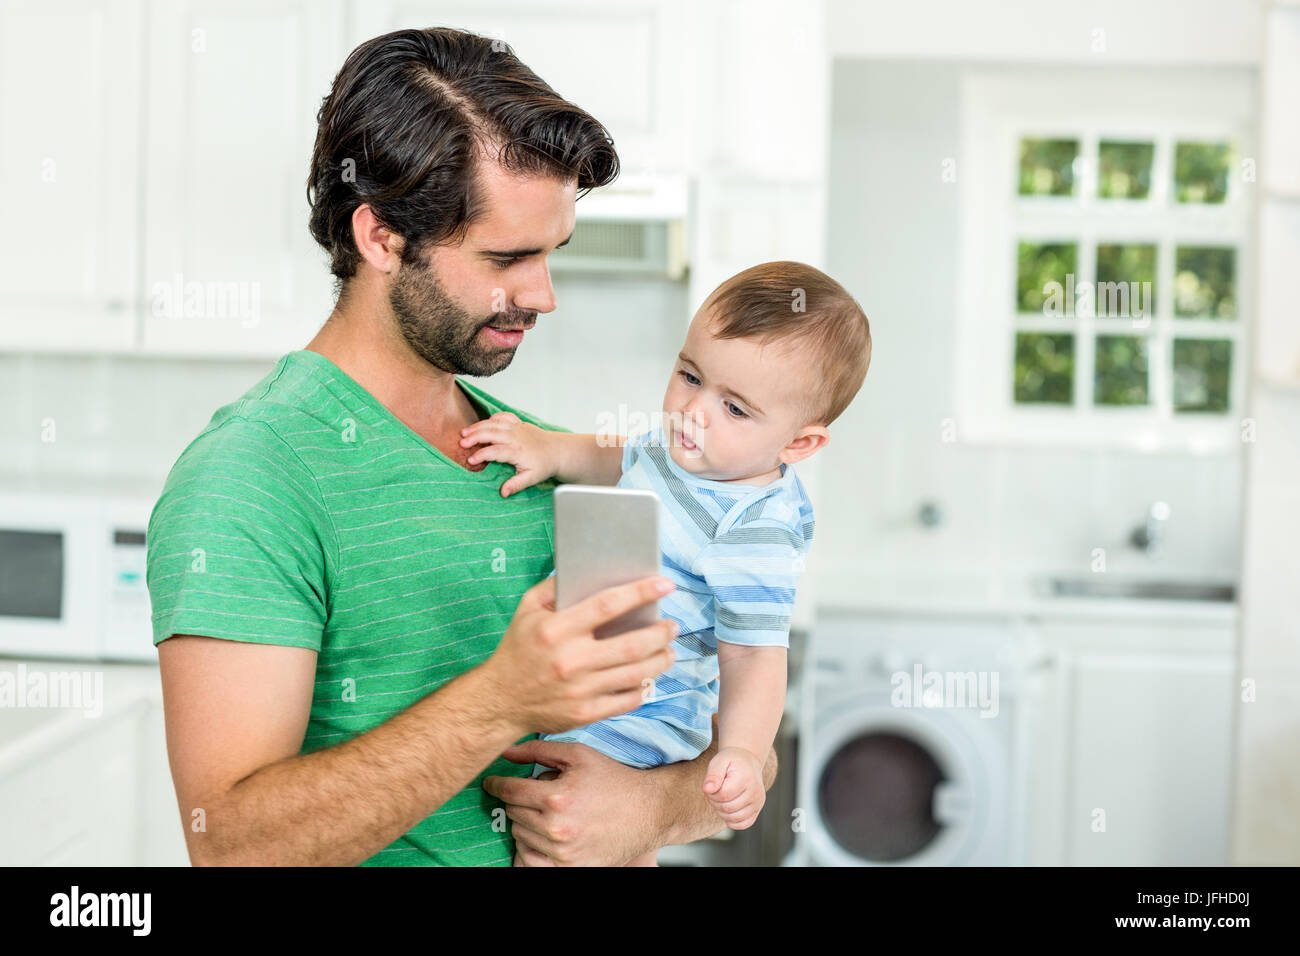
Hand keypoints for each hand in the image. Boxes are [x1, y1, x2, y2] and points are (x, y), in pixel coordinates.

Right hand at [460, 411, 557, 496]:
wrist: (557, 451)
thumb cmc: (544, 465)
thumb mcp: (532, 478)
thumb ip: (516, 484)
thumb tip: (503, 492)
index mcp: (518, 451)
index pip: (496, 451)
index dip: (482, 455)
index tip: (470, 460)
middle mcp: (516, 437)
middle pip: (492, 433)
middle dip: (475, 436)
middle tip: (461, 442)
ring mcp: (517, 428)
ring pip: (494, 423)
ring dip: (478, 426)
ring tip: (464, 432)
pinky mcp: (518, 423)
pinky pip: (503, 416)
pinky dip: (491, 418)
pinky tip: (482, 424)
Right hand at [479, 574, 677, 736]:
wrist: (498, 701)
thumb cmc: (517, 649)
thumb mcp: (527, 609)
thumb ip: (554, 586)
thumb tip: (587, 570)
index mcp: (557, 629)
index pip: (608, 605)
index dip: (641, 593)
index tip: (665, 584)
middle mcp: (571, 660)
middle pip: (632, 644)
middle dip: (661, 633)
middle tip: (672, 625)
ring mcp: (580, 690)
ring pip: (636, 674)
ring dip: (660, 660)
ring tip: (670, 650)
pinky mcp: (585, 714)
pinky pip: (626, 701)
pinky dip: (644, 688)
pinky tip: (650, 676)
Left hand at [484, 739, 663, 865]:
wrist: (648, 811)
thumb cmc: (615, 780)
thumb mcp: (579, 755)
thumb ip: (538, 750)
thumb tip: (505, 752)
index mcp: (556, 797)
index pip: (508, 791)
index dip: (496, 785)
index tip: (493, 783)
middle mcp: (556, 828)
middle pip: (512, 814)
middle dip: (518, 801)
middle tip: (534, 795)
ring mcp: (562, 853)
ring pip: (519, 837)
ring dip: (525, 823)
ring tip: (546, 813)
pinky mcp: (570, 868)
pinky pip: (530, 862)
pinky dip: (530, 848)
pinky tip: (543, 835)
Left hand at [703, 746, 764, 829]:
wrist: (747, 761)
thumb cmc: (731, 761)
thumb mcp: (719, 761)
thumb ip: (713, 775)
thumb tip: (707, 789)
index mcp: (747, 778)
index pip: (724, 795)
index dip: (712, 793)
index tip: (712, 785)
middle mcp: (756, 792)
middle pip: (728, 808)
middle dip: (715, 801)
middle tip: (715, 791)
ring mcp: (758, 803)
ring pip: (734, 818)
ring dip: (721, 811)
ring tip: (721, 798)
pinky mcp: (757, 810)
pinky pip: (742, 824)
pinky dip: (731, 820)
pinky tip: (728, 808)